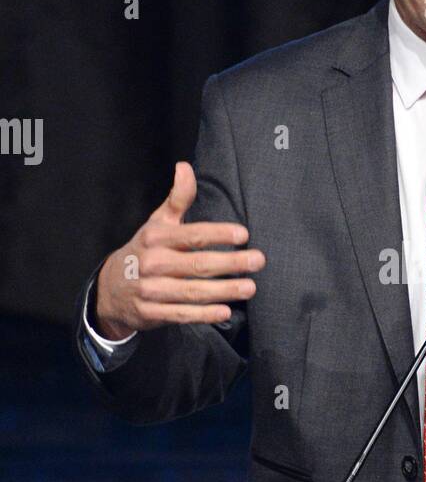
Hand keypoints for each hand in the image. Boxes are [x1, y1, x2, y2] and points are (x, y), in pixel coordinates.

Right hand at [93, 161, 265, 338]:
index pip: (192, 235)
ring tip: (250, 287)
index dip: (218, 234)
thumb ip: (177, 199)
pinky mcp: (151, 313)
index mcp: (156, 238)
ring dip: (224, 290)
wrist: (109, 289)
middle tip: (258, 260)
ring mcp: (150, 290)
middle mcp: (152, 263)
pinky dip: (203, 314)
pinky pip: (181, 314)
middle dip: (231, 263)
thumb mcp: (156, 223)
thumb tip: (185, 167)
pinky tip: (225, 311)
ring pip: (192, 291)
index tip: (244, 234)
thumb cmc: (144, 251)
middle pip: (197, 264)